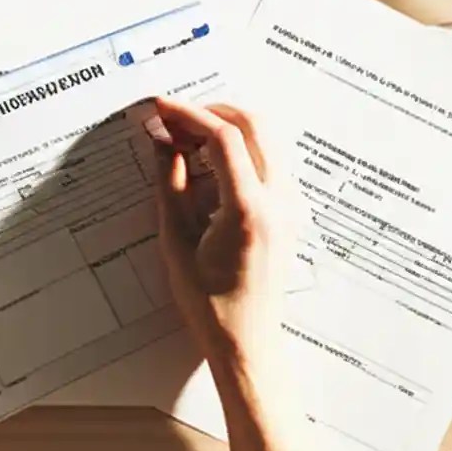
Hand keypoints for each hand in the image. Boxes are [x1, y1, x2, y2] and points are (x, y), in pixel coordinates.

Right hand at [150, 97, 282, 374]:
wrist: (246, 341)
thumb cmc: (210, 305)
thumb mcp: (176, 242)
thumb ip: (170, 184)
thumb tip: (163, 142)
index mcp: (249, 210)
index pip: (224, 137)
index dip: (189, 114)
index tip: (161, 108)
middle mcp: (279, 201)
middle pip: (253, 124)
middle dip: (211, 111)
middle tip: (174, 119)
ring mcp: (290, 204)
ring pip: (265, 138)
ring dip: (226, 128)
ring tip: (186, 142)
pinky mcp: (289, 209)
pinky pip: (268, 160)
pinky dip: (239, 149)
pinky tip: (208, 165)